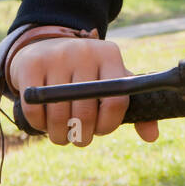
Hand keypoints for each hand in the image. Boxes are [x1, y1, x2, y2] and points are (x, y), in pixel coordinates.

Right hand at [9, 36, 158, 144]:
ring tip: (61, 134)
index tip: (100, 130)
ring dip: (59, 135)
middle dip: (82, 137)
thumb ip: (129, 107)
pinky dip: (38, 124)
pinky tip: (43, 121)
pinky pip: (35, 109)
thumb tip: (152, 136)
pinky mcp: (32, 64)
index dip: (108, 125)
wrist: (45, 47)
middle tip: (78, 138)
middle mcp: (86, 52)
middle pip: (86, 112)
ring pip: (58, 115)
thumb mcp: (109, 81)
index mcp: (110, 55)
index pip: (117, 100)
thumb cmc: (85, 73)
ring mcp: (57, 56)